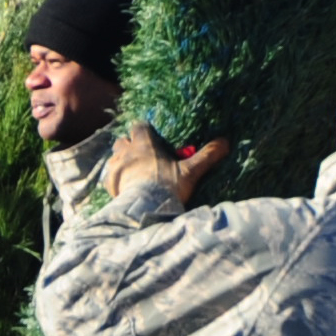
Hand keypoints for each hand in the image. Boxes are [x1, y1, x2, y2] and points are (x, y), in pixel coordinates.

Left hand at [104, 123, 229, 204]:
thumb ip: (207, 156)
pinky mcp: (109, 182)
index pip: (139, 127)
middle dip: (129, 145)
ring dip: (121, 161)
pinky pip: (109, 176)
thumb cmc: (168, 186)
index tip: (150, 137)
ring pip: (114, 157)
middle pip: (122, 141)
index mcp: (144, 144)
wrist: (147, 208)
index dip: (143, 130)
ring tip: (132, 172)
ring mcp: (115, 167)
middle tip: (139, 155)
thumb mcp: (191, 171)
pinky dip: (116, 179)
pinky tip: (125, 187)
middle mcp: (126, 151)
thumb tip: (226, 141)